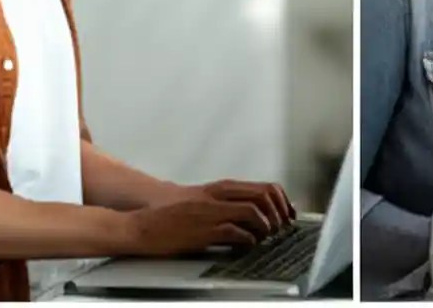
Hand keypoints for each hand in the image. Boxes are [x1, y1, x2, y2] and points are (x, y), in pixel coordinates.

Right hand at [121, 199, 273, 255]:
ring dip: (265, 227)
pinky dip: (248, 240)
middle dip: (278, 214)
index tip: (288, 215)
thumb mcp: (204, 202)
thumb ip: (227, 204)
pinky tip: (248, 245)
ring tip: (265, 237)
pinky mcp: (204, 231)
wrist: (143, 225)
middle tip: (281, 229)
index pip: (265, 187)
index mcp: (221, 188)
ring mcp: (212, 212)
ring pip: (253, 212)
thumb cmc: (173, 217)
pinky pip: (236, 233)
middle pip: (263, 196)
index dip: (282, 202)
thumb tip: (257, 215)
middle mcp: (219, 196)